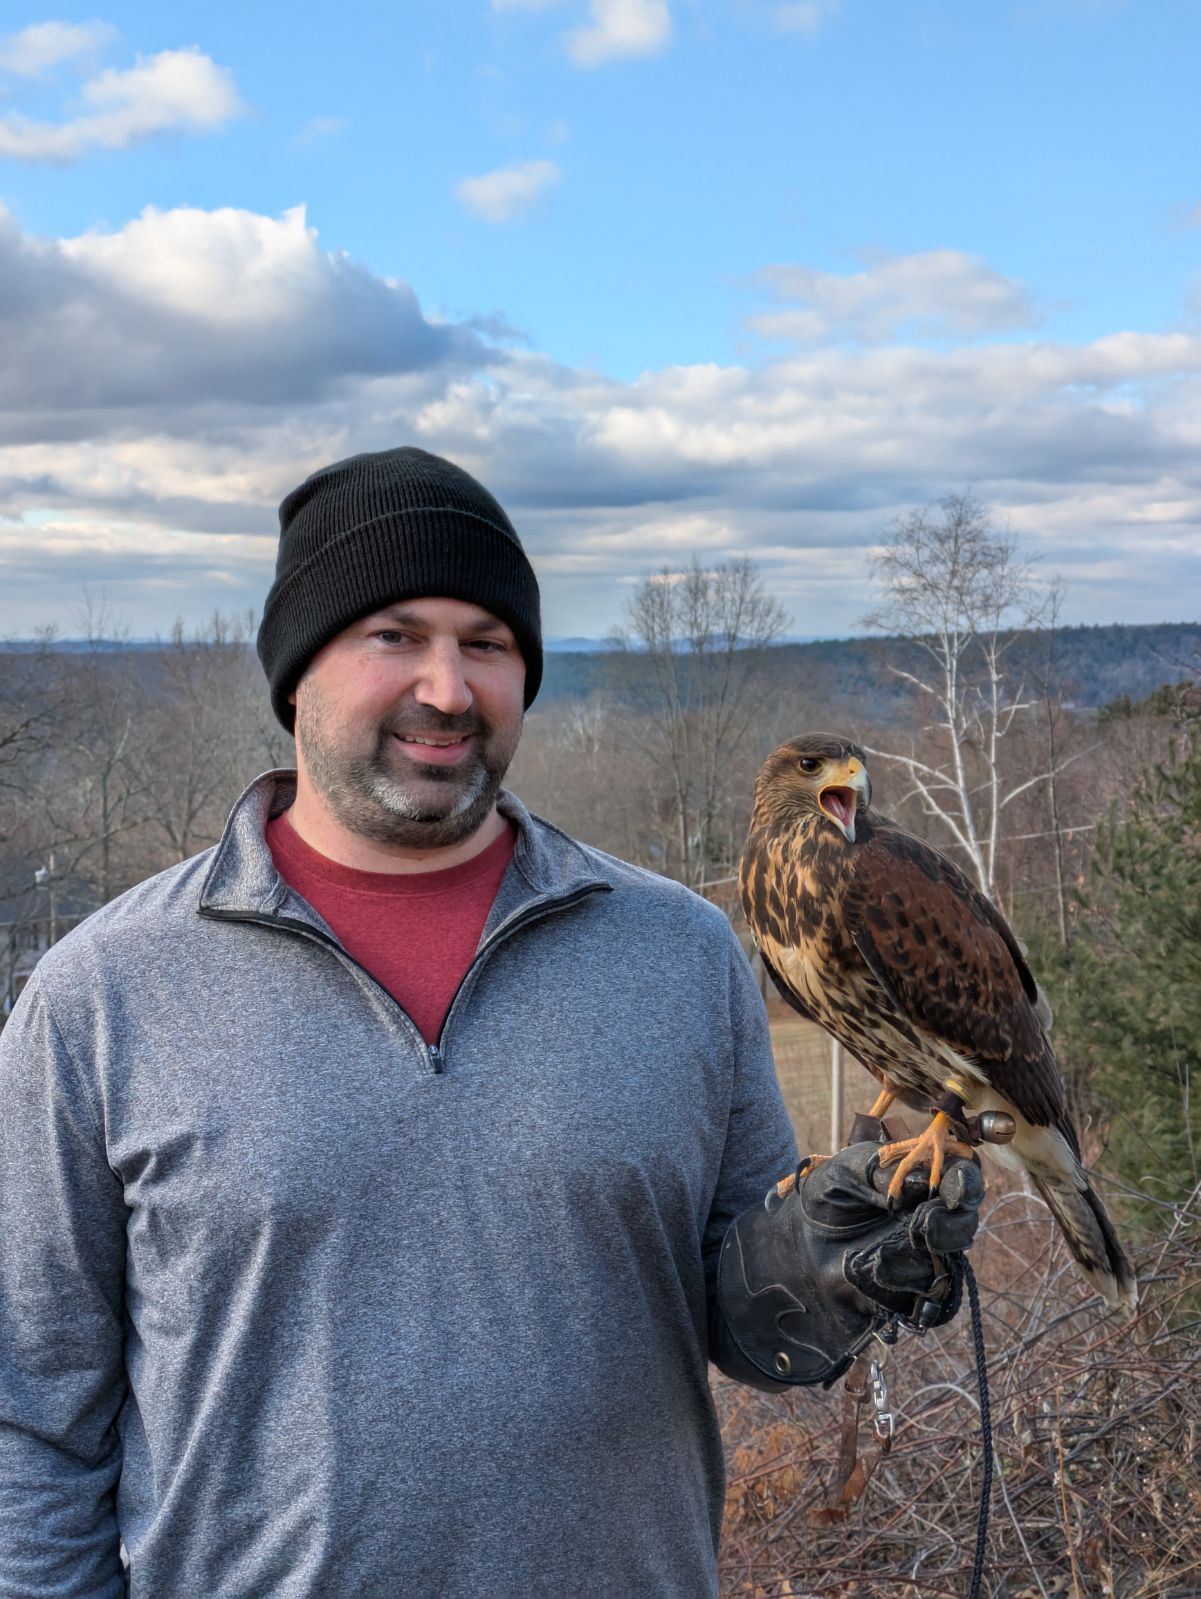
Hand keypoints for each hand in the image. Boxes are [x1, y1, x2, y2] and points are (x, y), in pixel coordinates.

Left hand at [715, 1141, 982, 1388]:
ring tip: (917, 1234)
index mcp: (918, 1180)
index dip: (964, 1178)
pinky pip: (939, 1297)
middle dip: (955, 1214)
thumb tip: (926, 1180)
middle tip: (929, 1217)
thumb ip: (887, 1170)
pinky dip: (924, 1284)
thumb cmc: (823, 1201)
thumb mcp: (849, 1170)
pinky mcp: (916, 1293)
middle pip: (965, 1215)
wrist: (794, 1252)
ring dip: (942, 1243)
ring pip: (955, 1254)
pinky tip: (899, 1269)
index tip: (953, 1185)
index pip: (959, 1174)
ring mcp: (926, 1256)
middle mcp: (930, 1217)